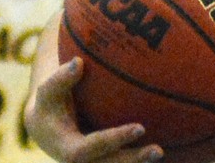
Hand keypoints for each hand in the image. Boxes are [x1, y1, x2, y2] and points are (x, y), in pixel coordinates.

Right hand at [24, 58, 159, 162]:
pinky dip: (138, 161)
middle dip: (134, 160)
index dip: (115, 139)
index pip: (91, 149)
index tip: (140, 128)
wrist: (46, 128)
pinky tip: (168, 152)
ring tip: (161, 151)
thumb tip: (77, 62)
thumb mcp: (49, 91)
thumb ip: (61, 78)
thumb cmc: (50, 103)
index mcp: (67, 149)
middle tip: (159, 149)